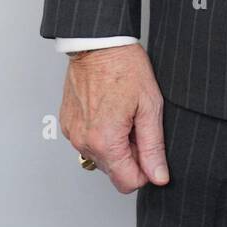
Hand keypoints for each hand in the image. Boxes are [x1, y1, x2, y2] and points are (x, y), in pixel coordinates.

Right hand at [59, 43, 169, 193]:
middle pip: (113, 170)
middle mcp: (84, 141)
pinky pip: (88, 142)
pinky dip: (101, 133)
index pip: (127, 182)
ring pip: (101, 157)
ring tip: (124, 114)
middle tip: (138, 123)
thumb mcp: (149, 105)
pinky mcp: (67, 124)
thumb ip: (153, 146)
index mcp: (105, 140)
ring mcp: (73, 133)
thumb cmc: (124, 66)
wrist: (98, 43)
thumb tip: (158, 175)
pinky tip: (110, 111)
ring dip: (115, 144)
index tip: (150, 149)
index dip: (145, 171)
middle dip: (131, 154)